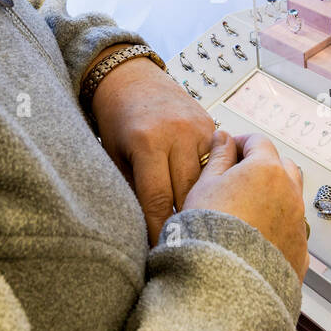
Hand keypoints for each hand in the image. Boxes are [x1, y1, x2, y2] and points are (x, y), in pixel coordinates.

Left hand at [91, 55, 217, 244]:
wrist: (130, 77)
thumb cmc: (116, 121)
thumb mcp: (114, 156)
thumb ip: (131, 190)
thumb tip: (142, 232)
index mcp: (147, 143)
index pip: (158, 200)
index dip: (161, 231)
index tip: (162, 253)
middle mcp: (177, 134)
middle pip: (188, 193)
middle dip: (185, 222)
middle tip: (185, 248)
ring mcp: (198, 128)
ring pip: (207, 180)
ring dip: (204, 204)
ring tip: (204, 230)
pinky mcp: (210, 125)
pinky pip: (216, 162)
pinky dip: (213, 181)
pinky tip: (214, 200)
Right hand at [183, 132, 307, 282]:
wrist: (225, 280)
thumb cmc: (211, 231)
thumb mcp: (204, 185)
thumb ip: (217, 157)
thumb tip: (223, 140)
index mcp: (267, 170)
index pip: (258, 142)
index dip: (240, 143)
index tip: (228, 150)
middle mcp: (289, 193)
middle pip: (282, 165)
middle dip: (263, 166)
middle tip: (240, 176)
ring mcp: (298, 222)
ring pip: (291, 197)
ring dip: (275, 195)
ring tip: (249, 206)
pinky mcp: (299, 250)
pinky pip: (293, 229)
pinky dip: (280, 226)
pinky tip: (259, 234)